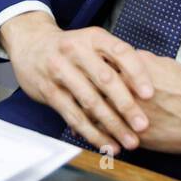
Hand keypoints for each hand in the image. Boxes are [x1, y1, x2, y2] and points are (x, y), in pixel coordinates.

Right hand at [0, 11, 154, 153]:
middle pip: (105, 79)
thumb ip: (115, 59)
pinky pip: (73, 115)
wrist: (30, 44)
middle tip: (143, 125)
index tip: (150, 94)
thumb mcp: (91, 42)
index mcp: (92, 37)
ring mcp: (59, 70)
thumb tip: (150, 83)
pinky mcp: (48, 90)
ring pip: (89, 101)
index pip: (120, 52)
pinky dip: (91, 132)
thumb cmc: (70, 48)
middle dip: (126, 105)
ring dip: (111, 125)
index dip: (136, 73)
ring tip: (129, 141)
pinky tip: (106, 143)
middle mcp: (75, 51)